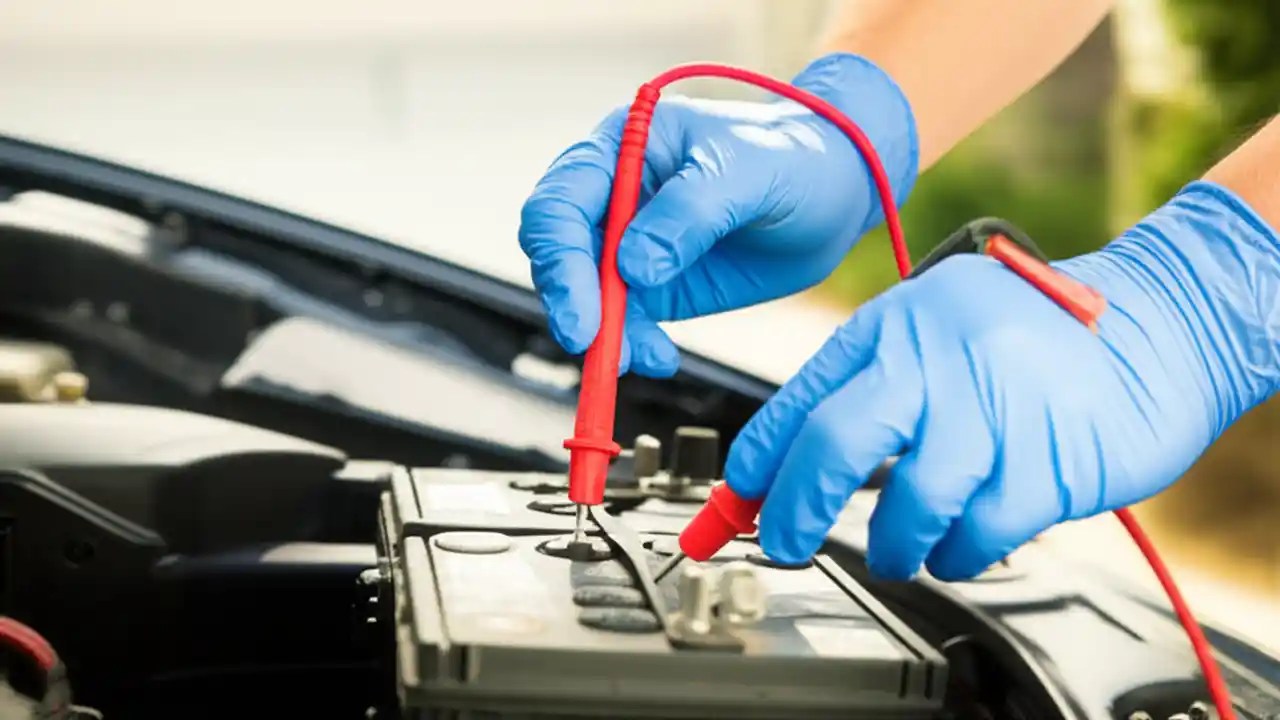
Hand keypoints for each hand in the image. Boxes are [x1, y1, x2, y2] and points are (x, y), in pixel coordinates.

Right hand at [518, 53, 916, 376]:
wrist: (839, 192)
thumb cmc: (794, 157)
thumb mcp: (747, 171)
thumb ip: (688, 214)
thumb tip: (633, 269)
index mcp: (620, 147)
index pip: (560, 202)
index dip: (561, 259)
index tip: (583, 313)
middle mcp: (613, 195)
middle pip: (558, 252)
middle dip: (572, 302)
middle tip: (596, 346)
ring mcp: (629, 242)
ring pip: (586, 296)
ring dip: (604, 334)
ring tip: (643, 357)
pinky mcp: (653, 284)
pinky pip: (624, 322)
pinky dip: (632, 345)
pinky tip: (658, 356)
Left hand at [724, 181, 1279, 579]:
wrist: (1159, 324)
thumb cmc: (1033, 337)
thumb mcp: (939, 327)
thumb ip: (869, 385)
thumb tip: (786, 465)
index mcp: (900, 323)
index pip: (804, 394)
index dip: (761, 456)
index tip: (739, 498)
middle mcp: (938, 359)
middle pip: (835, 443)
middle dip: (794, 507)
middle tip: (783, 543)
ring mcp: (995, 410)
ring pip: (908, 505)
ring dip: (891, 543)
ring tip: (897, 545)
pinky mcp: (1047, 464)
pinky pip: (976, 536)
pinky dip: (958, 554)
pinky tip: (962, 541)